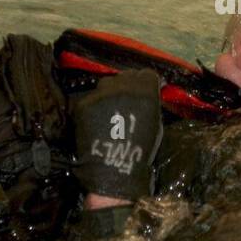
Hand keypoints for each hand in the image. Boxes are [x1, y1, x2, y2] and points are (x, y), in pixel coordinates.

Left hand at [71, 70, 162, 202]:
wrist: (112, 167)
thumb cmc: (141, 150)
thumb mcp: (156, 124)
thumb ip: (150, 104)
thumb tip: (146, 97)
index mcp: (145, 91)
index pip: (147, 74)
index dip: (146, 83)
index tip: (145, 91)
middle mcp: (123, 86)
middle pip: (126, 76)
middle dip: (128, 85)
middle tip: (127, 100)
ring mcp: (101, 93)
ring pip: (107, 84)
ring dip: (110, 92)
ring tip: (110, 109)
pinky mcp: (84, 103)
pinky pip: (92, 99)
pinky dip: (95, 106)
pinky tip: (96, 120)